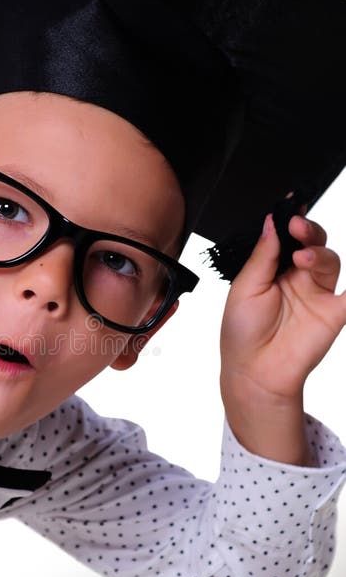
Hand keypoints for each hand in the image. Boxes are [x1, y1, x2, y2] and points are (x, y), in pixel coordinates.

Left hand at [221, 211, 345, 403]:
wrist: (254, 372)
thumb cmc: (242, 334)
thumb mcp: (244, 288)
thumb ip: (262, 256)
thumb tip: (271, 222)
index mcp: (273, 269)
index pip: (287, 236)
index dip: (291, 218)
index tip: (291, 203)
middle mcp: (297, 277)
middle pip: (312, 242)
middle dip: (307, 230)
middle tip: (296, 225)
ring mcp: (317, 293)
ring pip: (329, 260)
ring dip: (318, 252)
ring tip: (301, 258)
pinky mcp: (334, 312)